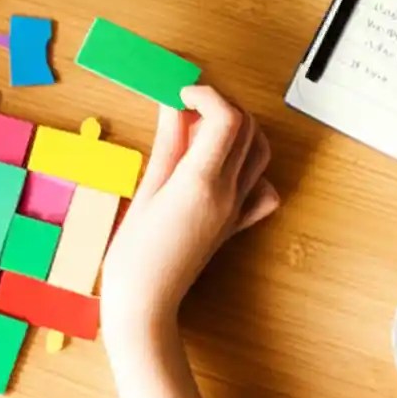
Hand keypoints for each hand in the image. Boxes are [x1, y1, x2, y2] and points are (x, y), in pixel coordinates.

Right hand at [100, 86, 279, 329]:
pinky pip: (263, 190)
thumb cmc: (134, 254)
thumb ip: (168, 145)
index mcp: (201, 183)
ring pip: (260, 152)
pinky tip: (223, 168)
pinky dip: (253, 170)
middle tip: (186, 108)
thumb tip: (173, 107)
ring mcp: (236, 210)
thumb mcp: (145, 190)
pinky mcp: (235, 225)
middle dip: (221, 105)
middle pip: (247, 128)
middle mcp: (227, 194)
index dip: (206, 95)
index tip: (180, 94)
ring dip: (239, 130)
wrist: (145, 302)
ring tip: (202, 131)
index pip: (226, 119)